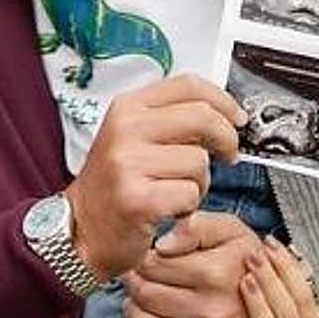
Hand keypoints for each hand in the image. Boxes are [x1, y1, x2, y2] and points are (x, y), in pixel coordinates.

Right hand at [66, 76, 244, 278]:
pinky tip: (168, 209)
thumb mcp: (133, 138)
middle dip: (226, 139)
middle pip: (202, 117)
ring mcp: (129, 163)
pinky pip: (190, 194)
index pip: (188, 86)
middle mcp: (126, 129)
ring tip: (176, 190)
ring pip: (199, 161)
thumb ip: (171, 120)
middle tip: (228, 155)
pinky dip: (188, 207)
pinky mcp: (138, 198)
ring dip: (200, 182)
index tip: (237, 118)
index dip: (223, 100)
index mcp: (127, 108)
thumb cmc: (113, 186)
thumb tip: (224, 114)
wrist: (81, 231)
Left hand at [124, 211, 264, 317]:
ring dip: (134, 317)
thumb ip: (195, 226)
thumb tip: (161, 245)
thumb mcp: (231, 230)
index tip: (143, 260)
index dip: (140, 261)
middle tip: (136, 281)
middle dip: (135, 286)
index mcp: (217, 273)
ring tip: (139, 305)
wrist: (283, 299)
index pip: (152, 265)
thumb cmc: (248, 259)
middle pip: (147, 297)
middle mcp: (215, 311)